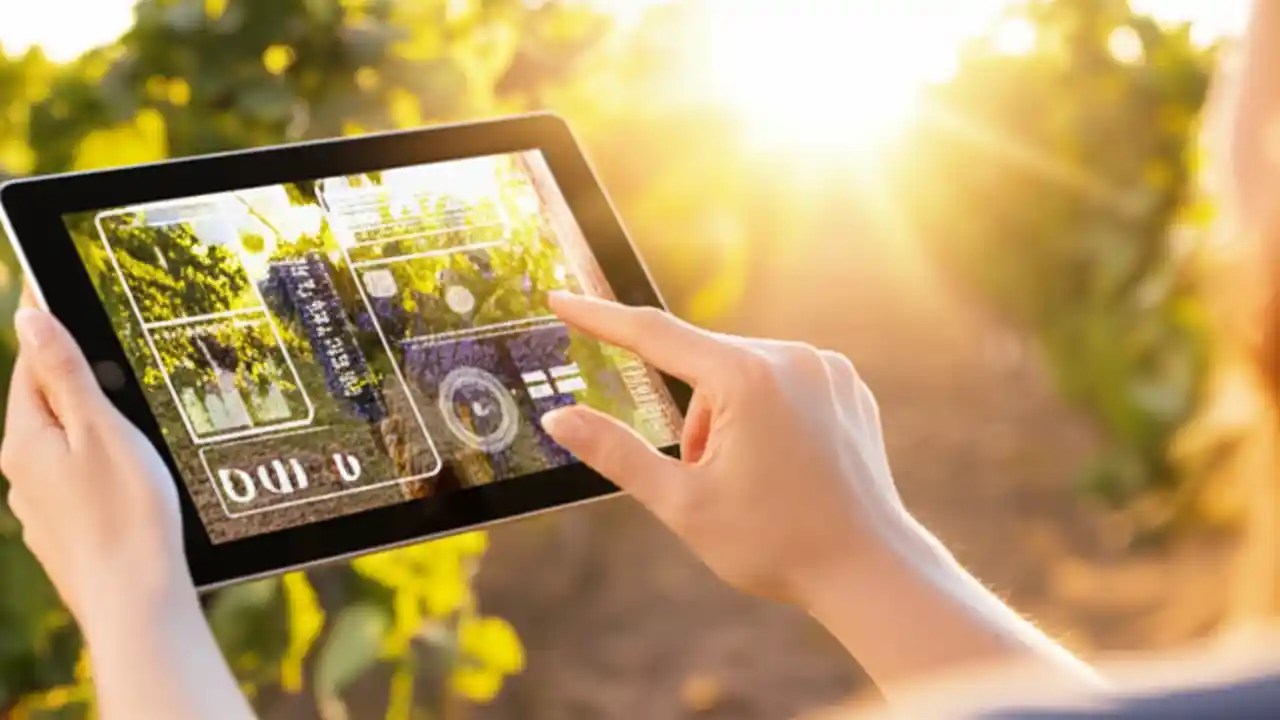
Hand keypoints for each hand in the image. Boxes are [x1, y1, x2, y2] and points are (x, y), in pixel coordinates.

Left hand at [1, 299, 193, 629]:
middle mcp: (21, 476)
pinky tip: (133, 484)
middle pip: (46, 410)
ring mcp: (40, 511)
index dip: (49, 330)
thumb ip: (64, 373)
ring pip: (63, 453)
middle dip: (79, 387)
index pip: (30, 367)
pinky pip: (78, 489)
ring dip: (92, 435)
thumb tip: (28, 317)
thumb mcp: (101, 429)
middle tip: (120, 368)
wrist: (137, 601)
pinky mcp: (65, 538)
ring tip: (137, 432)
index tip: (53, 288)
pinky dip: (101, 475)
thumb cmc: (127, 513)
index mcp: (25, 441)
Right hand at [540, 291, 908, 605]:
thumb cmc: (774, 543)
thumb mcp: (681, 503)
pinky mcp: (848, 383)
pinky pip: (784, 383)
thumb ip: (614, 453)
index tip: (560, 298)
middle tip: (710, 479)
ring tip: (756, 480)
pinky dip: (767, 414)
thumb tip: (558, 418)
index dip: (600, 318)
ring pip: (743, 375)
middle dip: (692, 418)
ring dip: (728, 417)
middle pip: (703, 367)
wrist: (870, 570)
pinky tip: (787, 465)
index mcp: (746, 378)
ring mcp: (827, 367)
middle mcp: (792, 356)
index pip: (654, 334)